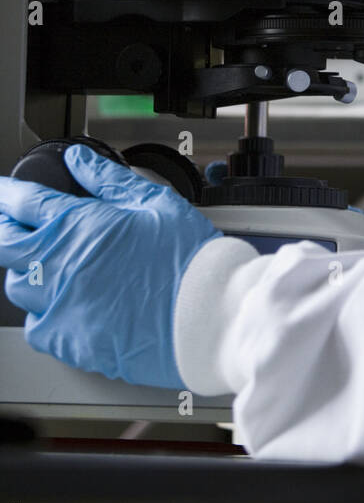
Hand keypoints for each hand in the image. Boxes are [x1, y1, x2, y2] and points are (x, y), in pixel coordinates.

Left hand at [0, 144, 220, 387]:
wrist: (205, 315)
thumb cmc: (186, 260)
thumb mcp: (155, 202)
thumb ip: (108, 180)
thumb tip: (79, 160)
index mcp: (78, 226)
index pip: (24, 202)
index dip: (7, 194)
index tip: (3, 192)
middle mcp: (59, 267)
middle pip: (6, 244)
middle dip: (3, 228)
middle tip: (9, 222)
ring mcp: (60, 307)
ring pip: (19, 287)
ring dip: (26, 270)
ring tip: (44, 264)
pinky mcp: (69, 341)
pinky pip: (38, 326)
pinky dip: (45, 312)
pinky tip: (65, 302)